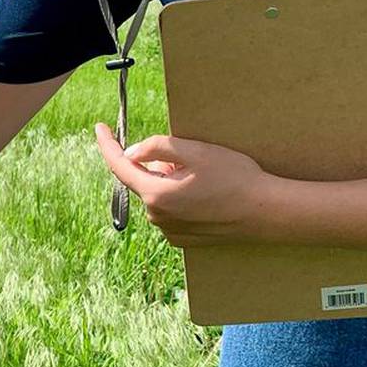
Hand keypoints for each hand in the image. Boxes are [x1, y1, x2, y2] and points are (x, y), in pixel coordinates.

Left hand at [95, 122, 278, 246]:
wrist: (266, 212)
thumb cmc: (235, 177)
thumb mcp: (195, 151)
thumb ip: (157, 147)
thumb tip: (131, 152)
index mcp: (156, 194)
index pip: (120, 166)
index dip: (108, 144)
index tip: (100, 127)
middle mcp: (156, 216)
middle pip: (143, 179)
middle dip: (156, 164)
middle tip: (188, 157)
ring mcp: (168, 230)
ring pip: (157, 194)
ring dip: (169, 181)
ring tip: (203, 177)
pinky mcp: (181, 238)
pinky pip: (169, 210)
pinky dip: (178, 198)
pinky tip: (205, 194)